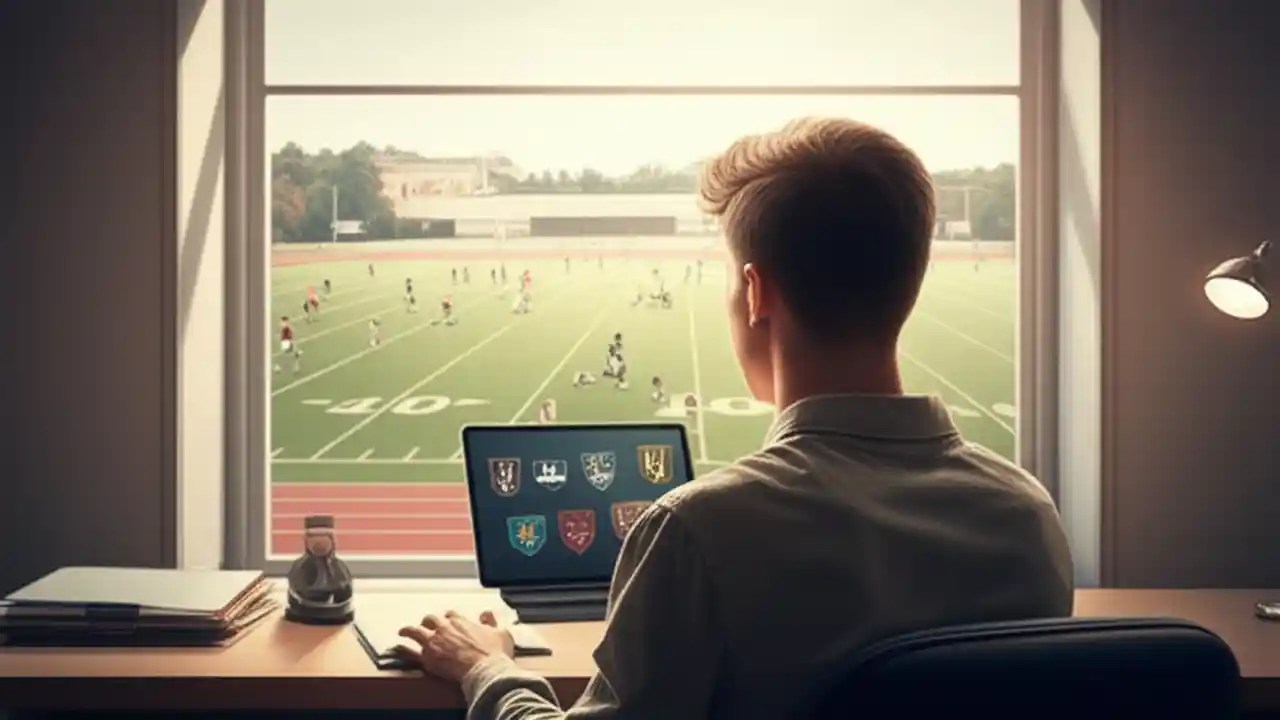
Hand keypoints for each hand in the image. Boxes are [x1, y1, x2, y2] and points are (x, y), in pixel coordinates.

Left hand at [396, 610, 514, 681]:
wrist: (485, 670)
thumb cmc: (494, 653)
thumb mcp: (501, 632)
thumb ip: (492, 621)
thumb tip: (487, 614)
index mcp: (461, 621)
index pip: (450, 614)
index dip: (448, 617)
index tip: (448, 620)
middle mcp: (445, 628)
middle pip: (431, 619)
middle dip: (428, 621)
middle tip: (427, 624)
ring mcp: (434, 642)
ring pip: (416, 631)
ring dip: (409, 630)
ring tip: (403, 631)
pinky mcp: (428, 658)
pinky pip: (410, 652)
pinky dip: (403, 649)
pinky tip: (397, 648)